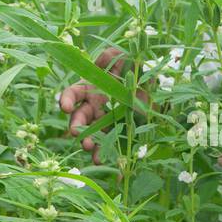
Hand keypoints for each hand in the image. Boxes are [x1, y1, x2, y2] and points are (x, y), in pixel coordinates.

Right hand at [58, 47, 149, 164]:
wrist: (156, 87)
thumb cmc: (135, 70)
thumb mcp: (126, 59)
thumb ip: (112, 57)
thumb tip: (99, 63)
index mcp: (90, 89)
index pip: (72, 95)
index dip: (66, 100)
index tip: (65, 107)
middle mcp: (94, 108)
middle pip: (78, 119)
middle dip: (76, 128)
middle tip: (79, 136)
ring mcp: (105, 123)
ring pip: (91, 136)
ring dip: (89, 145)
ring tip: (93, 153)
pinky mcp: (118, 135)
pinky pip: (109, 146)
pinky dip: (107, 155)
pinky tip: (110, 164)